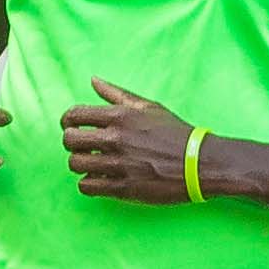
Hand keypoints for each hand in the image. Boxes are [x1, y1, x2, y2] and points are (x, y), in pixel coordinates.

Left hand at [61, 78, 205, 204]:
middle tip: (82, 147)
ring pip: (75, 164)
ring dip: (80, 164)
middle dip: (72, 143)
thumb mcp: (148, 107)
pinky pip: (88, 187)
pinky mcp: (124, 188)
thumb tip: (93, 80)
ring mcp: (119, 165)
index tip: (73, 127)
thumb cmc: (175, 133)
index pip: (74, 115)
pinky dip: (89, 183)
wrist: (200, 163)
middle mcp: (116, 139)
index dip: (68, 121)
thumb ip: (117, 94)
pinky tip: (100, 180)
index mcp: (120, 116)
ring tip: (92, 164)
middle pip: (70, 140)